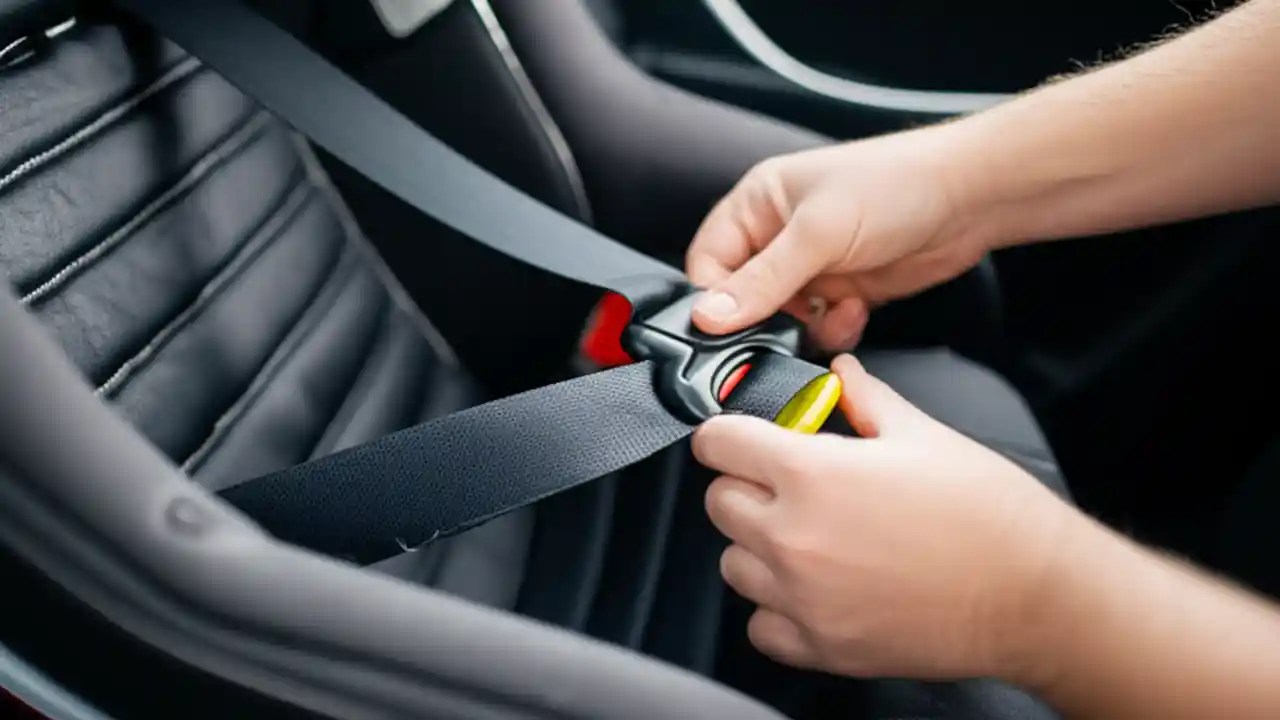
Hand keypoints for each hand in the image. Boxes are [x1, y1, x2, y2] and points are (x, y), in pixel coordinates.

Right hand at [686, 128, 993, 349]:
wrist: (969, 198)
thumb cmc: (895, 185)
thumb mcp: (817, 234)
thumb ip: (761, 280)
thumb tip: (707, 315)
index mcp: (757, 204)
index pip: (707, 262)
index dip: (712, 299)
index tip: (727, 328)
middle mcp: (778, 235)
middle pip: (741, 298)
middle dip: (763, 320)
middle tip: (784, 329)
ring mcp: (811, 266)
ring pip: (780, 320)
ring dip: (803, 329)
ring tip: (834, 312)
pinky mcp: (842, 290)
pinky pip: (818, 328)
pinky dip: (834, 331)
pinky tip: (857, 311)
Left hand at [691, 355, 1077, 680]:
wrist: (1034, 594)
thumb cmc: (987, 514)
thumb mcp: (922, 434)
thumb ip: (865, 399)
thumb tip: (840, 375)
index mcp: (811, 474)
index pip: (718, 443)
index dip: (730, 433)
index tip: (742, 437)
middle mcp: (793, 537)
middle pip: (718, 502)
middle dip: (747, 485)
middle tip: (789, 484)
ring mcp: (802, 597)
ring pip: (734, 563)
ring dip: (758, 546)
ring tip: (808, 536)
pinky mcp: (821, 645)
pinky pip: (761, 624)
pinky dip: (777, 607)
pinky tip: (814, 587)